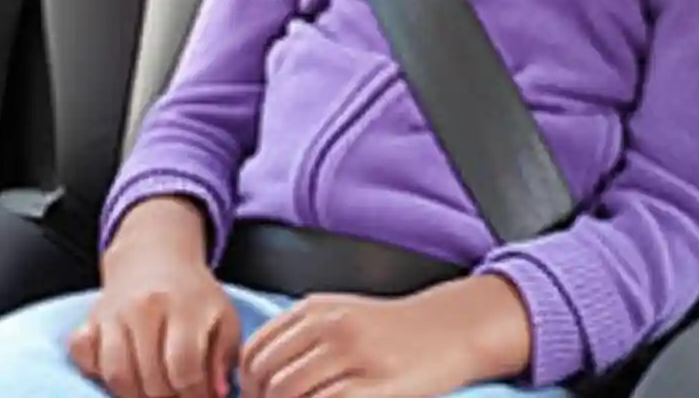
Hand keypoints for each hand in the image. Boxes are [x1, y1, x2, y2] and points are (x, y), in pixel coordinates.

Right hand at [69, 197, 241, 397]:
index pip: (184, 367)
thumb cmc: (195, 296)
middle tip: (179, 393)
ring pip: (116, 375)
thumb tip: (216, 394)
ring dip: (136, 394)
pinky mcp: (89, 319)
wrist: (156, 258)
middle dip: (169, 397)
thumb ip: (224, 356)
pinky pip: (82, 354)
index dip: (194, 393)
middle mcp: (144, 308)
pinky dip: (96, 370)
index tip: (201, 395)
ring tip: (154, 390)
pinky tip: (123, 369)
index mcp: (183, 307)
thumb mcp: (223, 318)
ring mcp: (113, 314)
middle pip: (151, 378)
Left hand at [239, 275, 531, 397]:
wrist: (450, 329)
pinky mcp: (375, 384)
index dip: (247, 385)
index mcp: (316, 309)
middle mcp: (330, 326)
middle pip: (267, 378)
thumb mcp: (342, 315)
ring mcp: (354, 355)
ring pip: (288, 393)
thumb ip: (300, 337)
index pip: (254, 352)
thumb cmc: (392, 330)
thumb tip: (256, 377)